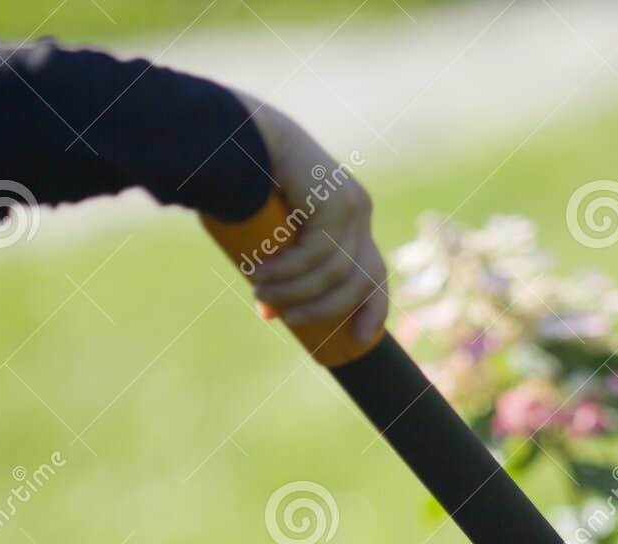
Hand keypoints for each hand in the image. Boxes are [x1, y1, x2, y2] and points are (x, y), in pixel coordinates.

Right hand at [240, 99, 387, 343]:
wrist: (242, 131)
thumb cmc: (249, 182)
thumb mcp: (274, 231)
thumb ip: (281, 265)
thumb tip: (271, 313)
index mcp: (352, 220)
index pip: (374, 272)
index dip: (374, 308)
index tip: (359, 339)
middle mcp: (359, 212)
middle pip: (359, 279)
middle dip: (325, 309)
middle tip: (286, 319)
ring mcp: (353, 206)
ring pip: (336, 271)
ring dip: (297, 292)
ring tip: (261, 295)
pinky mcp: (336, 203)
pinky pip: (317, 253)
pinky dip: (289, 272)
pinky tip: (262, 276)